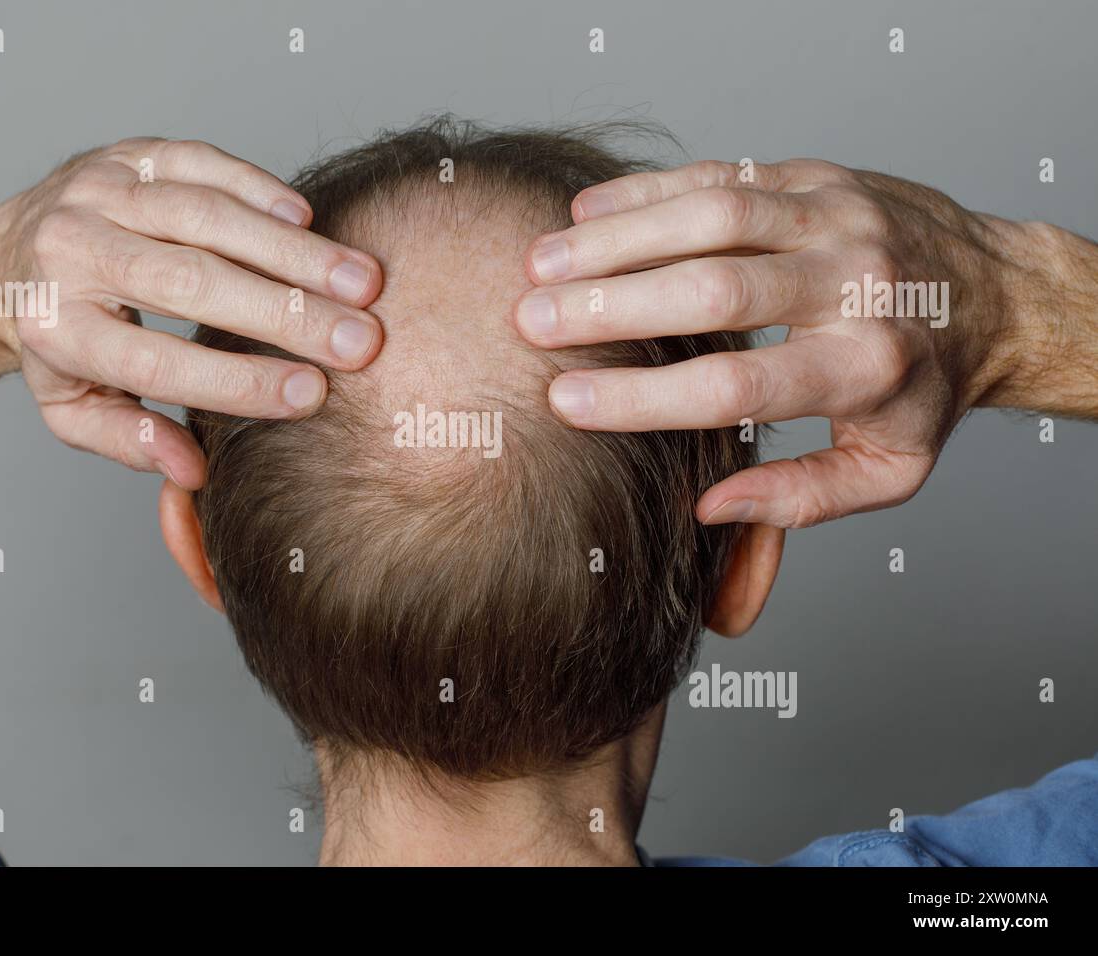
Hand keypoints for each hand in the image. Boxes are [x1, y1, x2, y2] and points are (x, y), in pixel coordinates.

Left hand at [0, 137, 383, 488]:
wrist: (3, 254)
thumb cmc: (58, 341)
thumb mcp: (74, 409)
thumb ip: (130, 440)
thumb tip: (191, 470)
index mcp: (57, 327)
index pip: (158, 359)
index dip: (239, 380)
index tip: (314, 394)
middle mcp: (71, 251)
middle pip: (191, 281)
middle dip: (286, 313)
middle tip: (361, 341)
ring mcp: (98, 193)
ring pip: (206, 217)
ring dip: (293, 251)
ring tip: (362, 282)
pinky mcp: (128, 153)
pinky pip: (201, 164)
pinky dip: (260, 189)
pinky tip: (312, 222)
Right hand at [514, 159, 1042, 527]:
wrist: (996, 289)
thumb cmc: (925, 386)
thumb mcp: (888, 468)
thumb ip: (804, 499)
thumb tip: (711, 508)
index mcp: (865, 368)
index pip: (737, 387)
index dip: (644, 398)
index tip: (566, 404)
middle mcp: (855, 282)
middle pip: (715, 290)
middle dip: (610, 306)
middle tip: (530, 322)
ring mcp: (835, 217)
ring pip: (712, 216)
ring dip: (615, 238)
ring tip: (538, 263)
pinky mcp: (816, 176)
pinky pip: (721, 172)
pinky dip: (647, 189)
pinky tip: (584, 212)